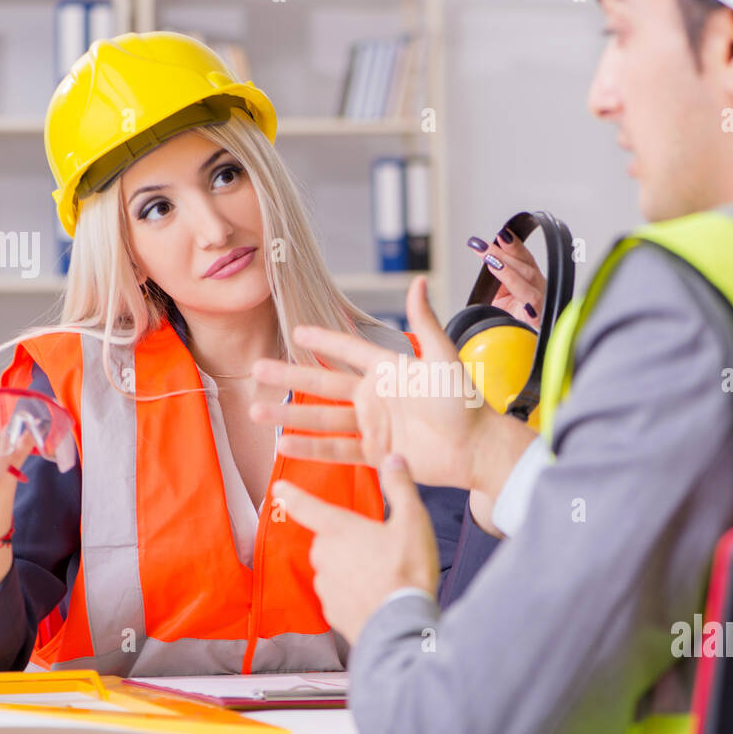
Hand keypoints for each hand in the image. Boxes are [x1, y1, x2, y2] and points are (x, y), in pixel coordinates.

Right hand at [251, 276, 494, 489]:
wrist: (476, 447)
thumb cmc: (464, 401)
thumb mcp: (442, 358)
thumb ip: (425, 323)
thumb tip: (418, 281)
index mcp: (388, 369)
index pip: (347, 350)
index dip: (323, 341)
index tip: (296, 330)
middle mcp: (374, 396)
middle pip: (322, 384)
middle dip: (289, 377)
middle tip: (256, 370)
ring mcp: (372, 425)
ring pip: (322, 419)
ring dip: (290, 416)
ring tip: (257, 411)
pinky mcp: (375, 453)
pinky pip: (337, 450)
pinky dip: (311, 448)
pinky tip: (284, 444)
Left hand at [273, 454, 438, 641]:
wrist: (402, 624)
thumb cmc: (406, 570)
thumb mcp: (413, 520)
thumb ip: (400, 486)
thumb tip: (393, 459)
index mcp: (339, 528)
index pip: (307, 506)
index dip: (292, 494)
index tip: (279, 489)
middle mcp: (324, 555)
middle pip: (327, 540)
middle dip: (346, 541)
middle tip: (377, 548)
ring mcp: (325, 586)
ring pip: (332, 568)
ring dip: (349, 568)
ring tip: (380, 575)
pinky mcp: (331, 612)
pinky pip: (338, 595)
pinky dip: (352, 594)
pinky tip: (374, 596)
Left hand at [471, 229, 546, 327]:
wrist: (522, 346)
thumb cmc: (513, 323)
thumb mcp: (500, 297)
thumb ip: (496, 278)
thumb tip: (485, 256)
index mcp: (531, 281)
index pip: (524, 257)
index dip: (513, 245)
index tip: (500, 234)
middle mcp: (539, 288)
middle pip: (525, 263)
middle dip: (504, 251)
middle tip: (483, 244)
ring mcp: (542, 300)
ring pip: (527, 275)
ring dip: (505, 263)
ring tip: (488, 255)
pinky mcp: (540, 315)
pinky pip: (529, 296)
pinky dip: (514, 282)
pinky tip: (500, 272)